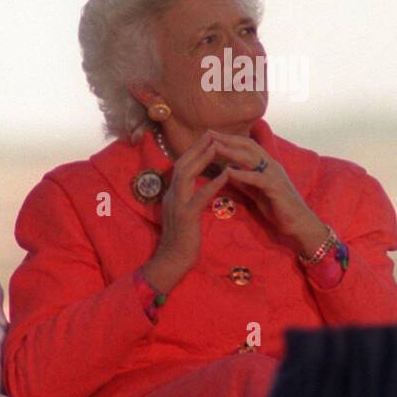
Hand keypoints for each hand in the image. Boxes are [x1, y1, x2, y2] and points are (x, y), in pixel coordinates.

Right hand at [142, 131, 230, 293]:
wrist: (172, 262)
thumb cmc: (183, 241)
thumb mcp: (185, 215)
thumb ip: (189, 198)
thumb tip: (198, 185)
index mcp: (172, 194)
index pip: (181, 166)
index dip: (193, 151)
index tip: (207, 139)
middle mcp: (171, 196)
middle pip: (182, 164)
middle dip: (196, 148)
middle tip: (211, 134)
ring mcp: (176, 205)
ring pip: (186, 175)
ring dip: (201, 159)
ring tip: (216, 147)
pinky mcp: (185, 216)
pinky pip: (199, 196)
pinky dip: (212, 184)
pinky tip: (225, 175)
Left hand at [209, 131, 328, 255]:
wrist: (299, 224)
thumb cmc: (279, 209)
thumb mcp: (256, 193)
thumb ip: (243, 181)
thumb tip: (227, 172)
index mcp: (267, 165)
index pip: (247, 146)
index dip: (230, 139)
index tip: (212, 135)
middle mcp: (272, 165)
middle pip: (248, 145)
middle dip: (228, 139)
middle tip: (209, 134)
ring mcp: (275, 175)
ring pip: (252, 158)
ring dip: (232, 151)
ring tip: (215, 147)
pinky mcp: (276, 188)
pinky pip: (257, 178)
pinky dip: (242, 173)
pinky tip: (228, 171)